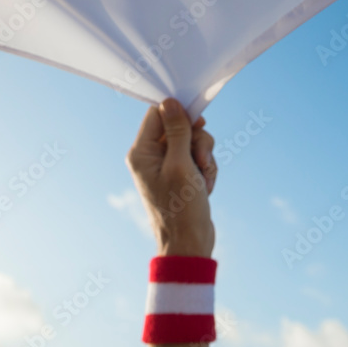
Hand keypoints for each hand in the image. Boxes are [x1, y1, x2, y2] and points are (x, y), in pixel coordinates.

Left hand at [127, 98, 217, 256]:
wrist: (189, 244)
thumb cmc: (181, 208)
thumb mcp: (181, 165)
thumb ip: (177, 131)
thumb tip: (170, 102)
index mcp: (141, 152)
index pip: (158, 114)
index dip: (180, 113)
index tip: (199, 122)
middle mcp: (150, 157)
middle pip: (179, 126)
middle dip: (198, 142)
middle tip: (201, 160)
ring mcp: (166, 166)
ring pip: (193, 141)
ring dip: (205, 157)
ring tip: (204, 179)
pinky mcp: (181, 174)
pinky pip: (198, 157)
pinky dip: (206, 169)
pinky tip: (205, 187)